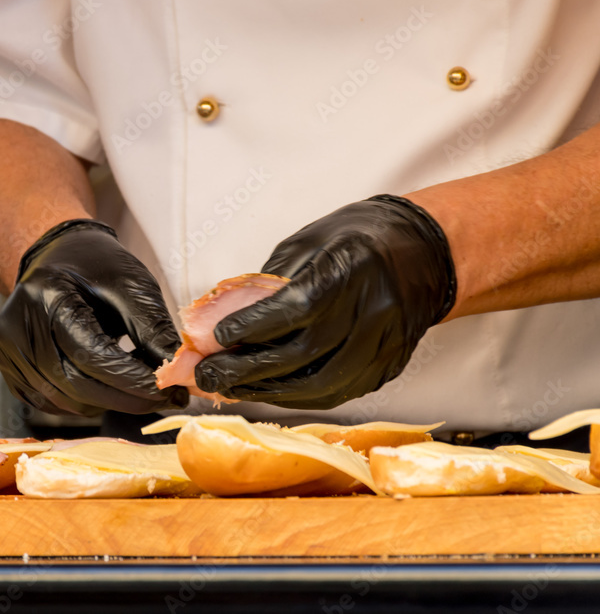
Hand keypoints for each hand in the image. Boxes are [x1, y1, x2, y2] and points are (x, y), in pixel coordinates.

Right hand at [0, 219, 188, 415]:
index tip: (166, 390)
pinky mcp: (10, 368)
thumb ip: (153, 330)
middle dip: (124, 398)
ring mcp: (7, 351)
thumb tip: (180, 374)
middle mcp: (16, 326)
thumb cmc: (95, 265)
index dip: (131, 379)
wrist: (57, 255)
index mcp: (47, 295)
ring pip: (64, 400)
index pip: (90, 354)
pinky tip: (107, 387)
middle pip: (74, 383)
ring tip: (138, 390)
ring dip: (107, 403)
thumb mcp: (131, 284)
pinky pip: (50, 402)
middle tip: (162, 400)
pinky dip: (84, 402)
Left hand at [194, 195, 455, 408]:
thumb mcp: (309, 243)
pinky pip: (338, 392)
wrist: (425, 251)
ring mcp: (385, 344)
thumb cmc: (358, 239)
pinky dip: (297, 396)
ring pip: (321, 384)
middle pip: (304, 354)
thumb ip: (269, 283)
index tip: (217, 337)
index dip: (253, 327)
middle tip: (208, 375)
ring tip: (230, 387)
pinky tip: (268, 390)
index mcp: (352, 268)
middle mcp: (374, 309)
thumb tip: (222, 319)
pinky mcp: (389, 367)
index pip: (296, 308)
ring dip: (268, 390)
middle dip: (248, 369)